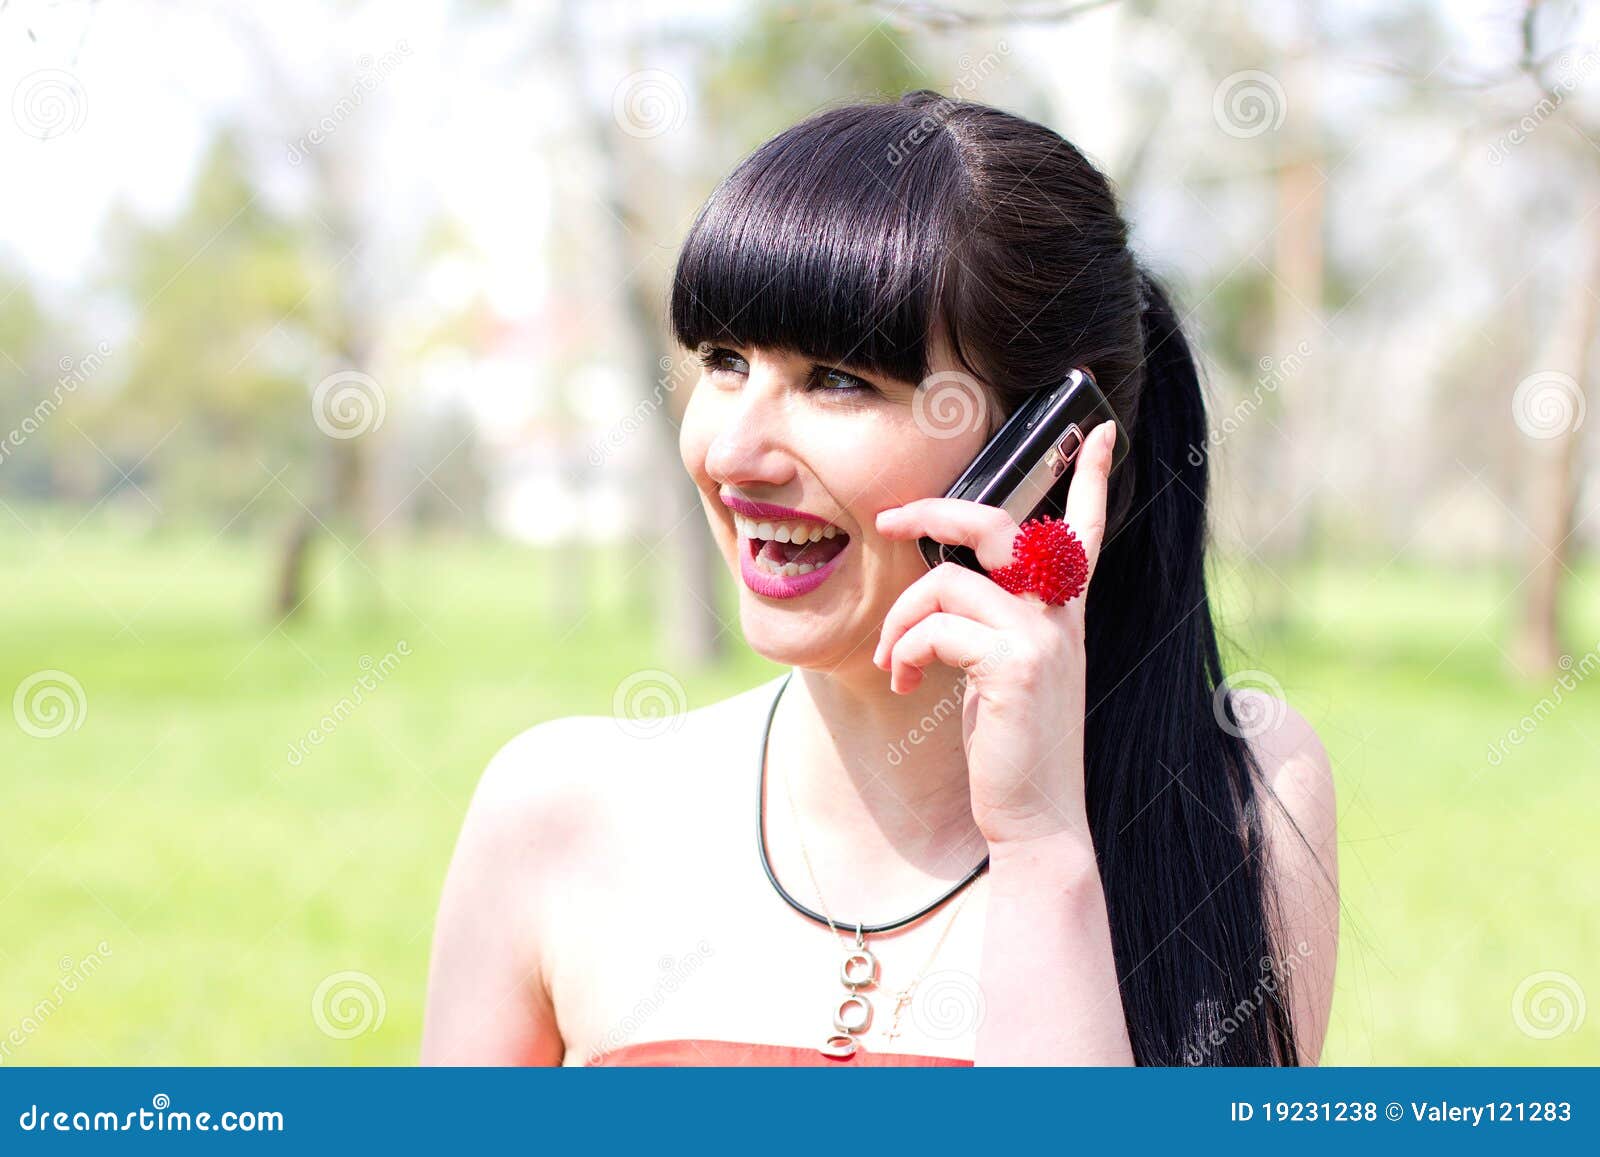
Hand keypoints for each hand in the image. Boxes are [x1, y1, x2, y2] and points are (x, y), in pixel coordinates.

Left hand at [872, 420, 1116, 846]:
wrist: (1037, 821)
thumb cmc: (1012, 747)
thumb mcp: (1005, 673)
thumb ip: (990, 623)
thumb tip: (938, 590)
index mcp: (1065, 612)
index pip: (1085, 530)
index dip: (1092, 477)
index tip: (1102, 430)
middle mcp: (1063, 614)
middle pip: (997, 525)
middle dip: (934, 510)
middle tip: (890, 518)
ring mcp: (1043, 635)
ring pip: (946, 582)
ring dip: (900, 619)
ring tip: (891, 660)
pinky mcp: (1016, 663)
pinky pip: (934, 627)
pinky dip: (902, 651)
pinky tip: (903, 681)